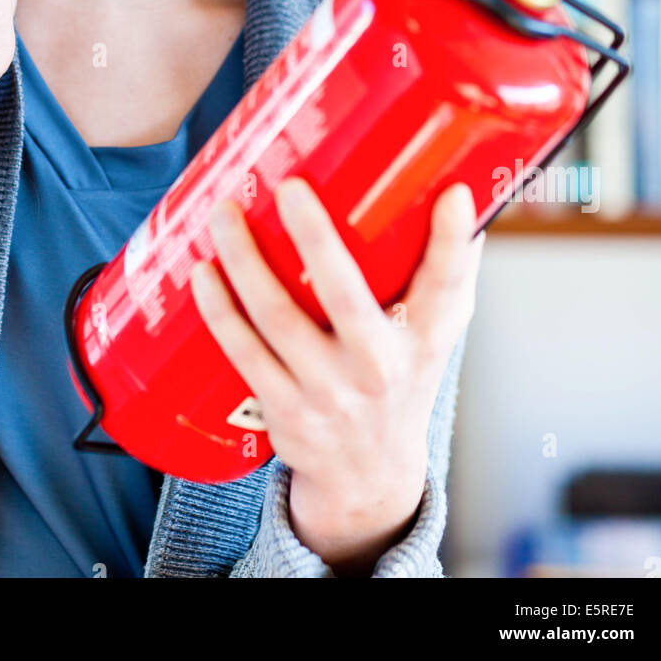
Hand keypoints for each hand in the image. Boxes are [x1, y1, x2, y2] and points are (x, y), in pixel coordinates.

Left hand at [190, 177, 484, 576]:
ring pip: (279, 319)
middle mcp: (379, 367)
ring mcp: (328, 393)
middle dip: (316, 238)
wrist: (369, 474)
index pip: (446, 284)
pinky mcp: (285, 411)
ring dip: (245, 262)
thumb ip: (449, 264)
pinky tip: (203, 274)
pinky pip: (244, 354)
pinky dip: (220, 312)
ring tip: (224, 214)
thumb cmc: (401, 375)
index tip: (452, 194)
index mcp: (424, 338)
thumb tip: (457, 190)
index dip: (450, 239)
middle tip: (290, 187)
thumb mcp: (437, 330)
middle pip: (346, 295)